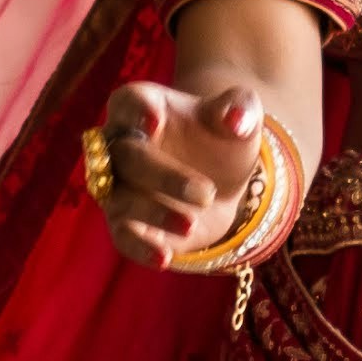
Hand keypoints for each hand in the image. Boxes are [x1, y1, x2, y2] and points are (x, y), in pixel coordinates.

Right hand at [93, 77, 264, 269]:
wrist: (224, 179)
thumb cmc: (223, 137)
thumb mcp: (241, 117)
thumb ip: (241, 108)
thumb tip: (236, 119)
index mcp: (143, 107)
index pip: (129, 102)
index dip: (137, 110)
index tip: (154, 121)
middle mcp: (121, 145)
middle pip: (126, 156)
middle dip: (163, 175)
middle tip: (206, 194)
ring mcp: (120, 187)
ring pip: (120, 198)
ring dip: (154, 212)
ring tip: (191, 226)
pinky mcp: (127, 223)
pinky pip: (123, 236)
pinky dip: (140, 248)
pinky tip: (164, 258)